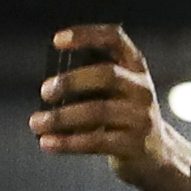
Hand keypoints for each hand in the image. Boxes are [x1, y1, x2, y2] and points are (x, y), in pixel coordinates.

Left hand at [34, 25, 190, 190]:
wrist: (155, 154)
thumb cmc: (122, 116)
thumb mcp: (115, 91)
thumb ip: (89, 80)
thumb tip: (49, 84)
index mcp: (134, 67)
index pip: (115, 39)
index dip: (87, 35)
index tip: (56, 40)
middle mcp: (141, 88)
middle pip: (107, 75)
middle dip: (71, 81)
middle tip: (44, 91)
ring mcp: (141, 116)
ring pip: (98, 111)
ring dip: (61, 117)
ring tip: (35, 122)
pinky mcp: (135, 144)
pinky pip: (97, 141)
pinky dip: (67, 142)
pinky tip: (46, 142)